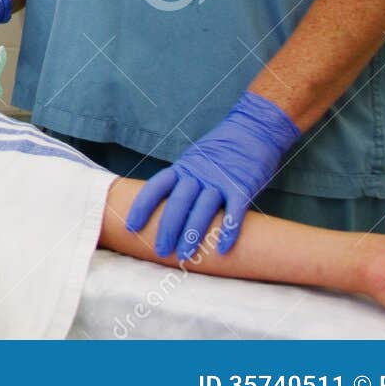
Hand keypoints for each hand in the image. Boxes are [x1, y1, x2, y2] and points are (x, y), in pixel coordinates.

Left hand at [126, 92, 300, 259]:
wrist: (253, 128)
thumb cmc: (221, 150)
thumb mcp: (194, 159)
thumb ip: (182, 180)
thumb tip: (164, 207)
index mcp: (183, 167)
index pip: (156, 187)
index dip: (142, 207)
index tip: (130, 226)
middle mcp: (198, 173)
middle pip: (178, 202)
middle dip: (167, 228)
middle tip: (160, 251)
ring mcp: (221, 179)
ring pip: (203, 209)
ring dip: (193, 234)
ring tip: (185, 256)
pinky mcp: (243, 185)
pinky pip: (235, 210)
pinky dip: (229, 230)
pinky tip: (223, 248)